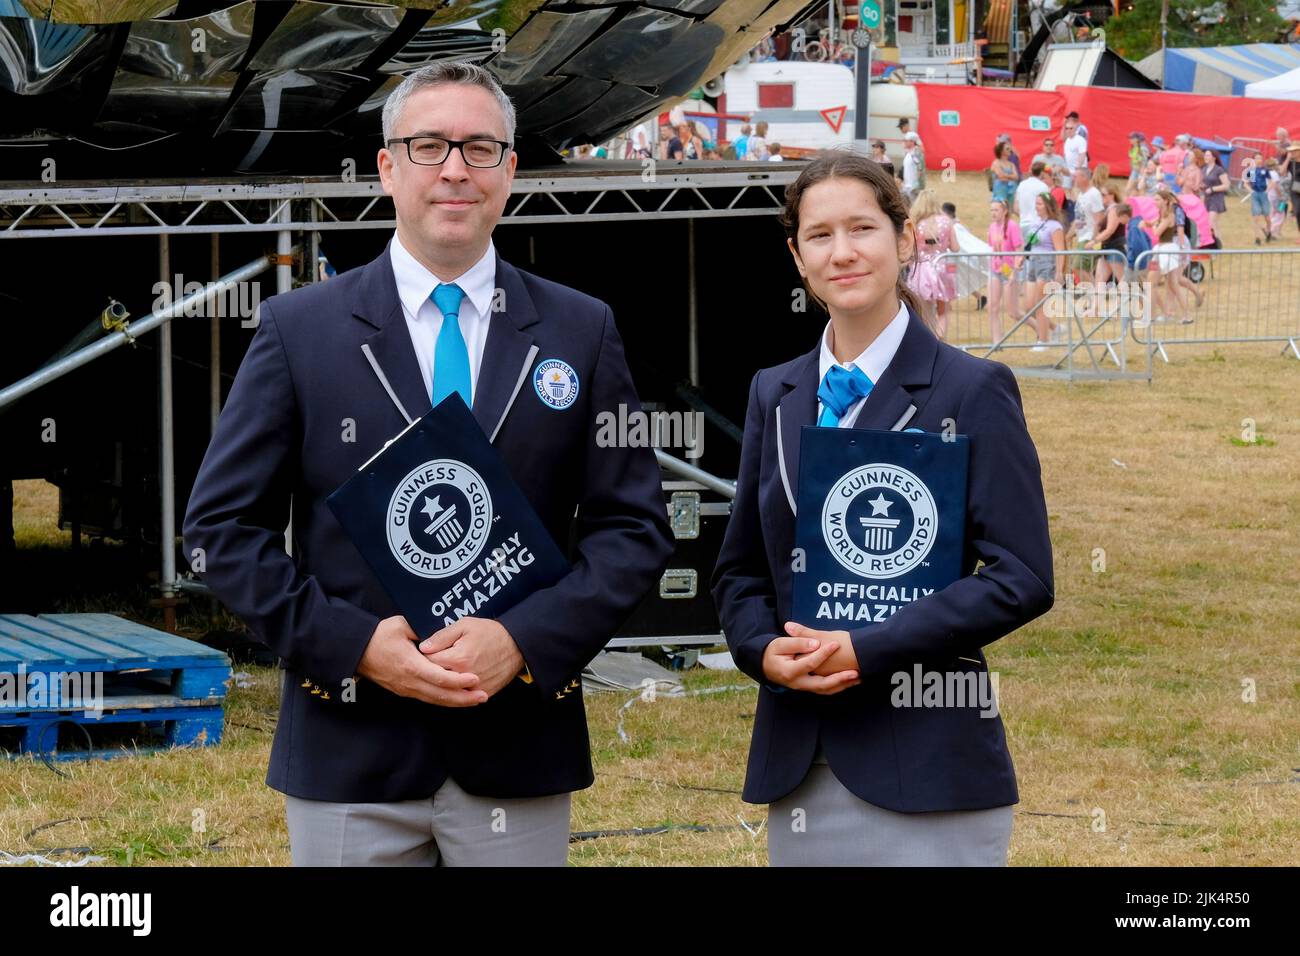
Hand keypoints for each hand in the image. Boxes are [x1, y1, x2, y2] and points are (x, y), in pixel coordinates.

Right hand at [357, 615, 486, 706]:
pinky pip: (428, 699)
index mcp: (410, 665)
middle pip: (440, 695)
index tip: (475, 679)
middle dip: (464, 698)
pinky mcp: (404, 691)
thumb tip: (441, 633)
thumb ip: (422, 630)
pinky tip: (457, 699)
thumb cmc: (378, 636)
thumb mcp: (401, 625)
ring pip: (435, 700)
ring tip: (476, 699)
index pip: (439, 678)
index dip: (459, 680)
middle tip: (484, 696)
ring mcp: (406, 689)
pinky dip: (444, 700)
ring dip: (456, 702)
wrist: (356, 652)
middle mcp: (409, 682)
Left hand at [421, 617, 523, 699]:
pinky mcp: (483, 693)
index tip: (427, 651)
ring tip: (446, 669)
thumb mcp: (465, 625)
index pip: (427, 662)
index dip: (424, 656)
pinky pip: (463, 697)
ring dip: (443, 682)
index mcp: (457, 658)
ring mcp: (475, 688)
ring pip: (448, 690)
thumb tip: (423, 647)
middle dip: (431, 670)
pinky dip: (457, 690)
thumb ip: (442, 636)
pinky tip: (457, 679)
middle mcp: (464, 677)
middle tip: (436, 660)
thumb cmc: (491, 633)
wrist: (517, 645)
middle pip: (436, 678)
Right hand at [761, 623, 859, 693]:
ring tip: (858, 677)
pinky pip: (825, 690)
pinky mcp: (809, 687)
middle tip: (855, 672)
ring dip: (842, 685)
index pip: (810, 663)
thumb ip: (797, 643)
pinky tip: (850, 680)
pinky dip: (839, 686)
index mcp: (789, 672)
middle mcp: (798, 683)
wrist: (766, 666)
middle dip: (840, 679)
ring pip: (825, 690)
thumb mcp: (780, 644)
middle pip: (821, 685)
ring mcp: (804, 687)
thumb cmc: (773, 652)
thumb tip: (815, 644)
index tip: (836, 644)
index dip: (823, 653)